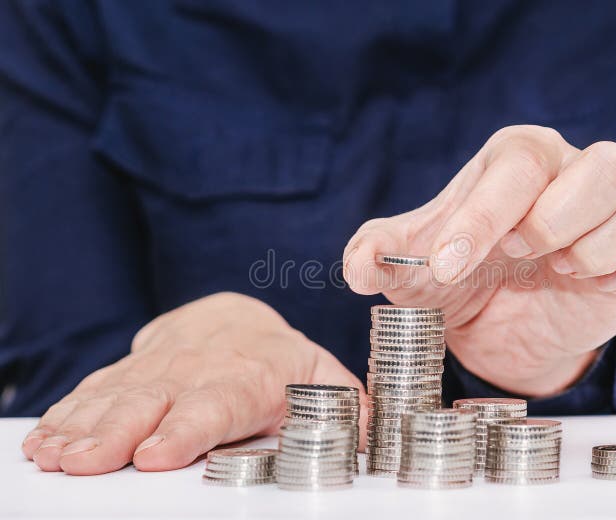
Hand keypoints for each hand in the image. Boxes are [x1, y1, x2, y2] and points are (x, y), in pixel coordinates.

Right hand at [20, 292, 364, 474]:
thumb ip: (347, 403)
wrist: (237, 315)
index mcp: (247, 376)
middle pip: (154, 401)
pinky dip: (67, 413)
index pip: (214, 404)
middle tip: (87, 462)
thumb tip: (377, 433)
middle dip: (116, 432)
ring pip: (117, 395)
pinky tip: (44, 439)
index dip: (186, 428)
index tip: (157, 452)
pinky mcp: (134, 367)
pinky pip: (97, 388)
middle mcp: (198, 370)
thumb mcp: (321, 374)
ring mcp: (160, 367)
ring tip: (54, 456)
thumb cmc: (281, 357)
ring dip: (82, 426)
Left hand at [344, 125, 615, 396]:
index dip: (482, 216)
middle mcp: (576, 172)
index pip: (518, 164)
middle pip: (604, 164)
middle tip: (518, 254)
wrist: (503, 323)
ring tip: (558, 272)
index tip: (446, 264)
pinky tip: (593, 287)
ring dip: (597, 249)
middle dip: (555, 221)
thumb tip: (357, 267)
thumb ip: (377, 255)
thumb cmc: (461, 278)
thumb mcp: (410, 270)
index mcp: (520, 159)